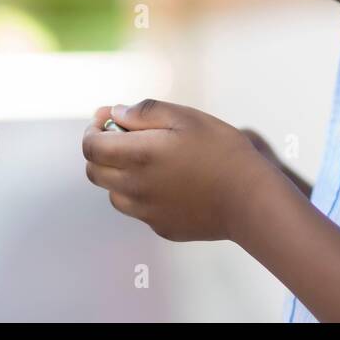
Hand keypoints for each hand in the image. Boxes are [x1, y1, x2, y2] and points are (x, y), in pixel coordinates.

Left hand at [82, 99, 275, 241]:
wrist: (249, 198)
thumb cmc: (221, 151)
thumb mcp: (186, 116)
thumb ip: (145, 112)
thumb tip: (116, 113)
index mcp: (138, 155)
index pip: (90, 146)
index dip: (93, 130)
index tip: (107, 120)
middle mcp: (134, 187)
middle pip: (94, 171)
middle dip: (101, 151)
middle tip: (124, 137)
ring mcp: (146, 212)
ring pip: (114, 193)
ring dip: (119, 175)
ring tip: (149, 161)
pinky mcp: (161, 227)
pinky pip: (139, 210)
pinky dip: (142, 194)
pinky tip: (171, 182)